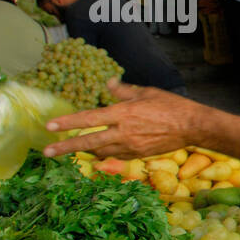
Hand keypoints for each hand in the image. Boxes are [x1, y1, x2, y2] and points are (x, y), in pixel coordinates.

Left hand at [42, 78, 205, 159]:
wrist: (192, 126)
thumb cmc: (170, 105)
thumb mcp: (145, 92)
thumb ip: (122, 90)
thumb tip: (108, 83)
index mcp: (122, 113)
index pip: (88, 119)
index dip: (67, 123)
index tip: (49, 126)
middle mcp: (123, 132)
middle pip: (88, 141)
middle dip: (65, 147)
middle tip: (47, 152)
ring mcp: (130, 146)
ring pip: (100, 151)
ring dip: (86, 149)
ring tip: (73, 148)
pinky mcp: (138, 154)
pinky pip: (115, 155)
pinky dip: (105, 153)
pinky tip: (100, 151)